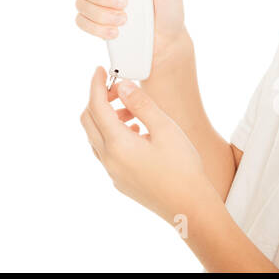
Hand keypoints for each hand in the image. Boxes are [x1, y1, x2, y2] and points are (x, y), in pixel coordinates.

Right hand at [75, 0, 188, 71]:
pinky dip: (97, 27)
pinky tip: (115, 31)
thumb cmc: (169, 8)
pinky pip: (81, 21)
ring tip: (124, 19)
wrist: (166, 40)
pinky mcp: (94, 20)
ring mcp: (97, 1)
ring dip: (101, 13)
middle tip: (123, 2)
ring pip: (80, 2)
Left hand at [79, 66, 214, 224]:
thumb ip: (141, 104)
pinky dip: (112, 135)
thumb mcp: (165, 128)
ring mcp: (112, 173)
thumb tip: (121, 85)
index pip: (96, 106)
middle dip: (99, 100)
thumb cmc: (183, 168)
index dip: (95, 85)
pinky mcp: (120, 181)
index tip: (100, 70)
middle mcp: (108, 159)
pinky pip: (105, 151)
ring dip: (107, 118)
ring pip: (95, 137)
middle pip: (88, 121)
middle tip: (118, 89)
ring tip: (133, 113)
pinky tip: (138, 133)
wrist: (190, 208)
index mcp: (117, 144)